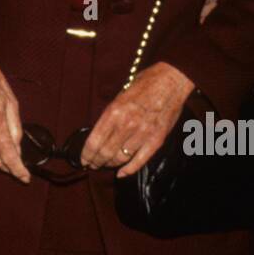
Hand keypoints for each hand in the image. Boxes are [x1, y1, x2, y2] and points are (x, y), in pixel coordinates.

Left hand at [81, 62, 194, 177]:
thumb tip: (98, 135)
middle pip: (105, 152)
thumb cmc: (143, 85)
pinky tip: (121, 173)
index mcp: (114, 112)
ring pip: (120, 158)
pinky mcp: (156, 139)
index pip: (94, 141)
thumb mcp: (119, 96)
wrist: (170, 81)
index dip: (86, 154)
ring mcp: (142, 133)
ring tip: (106, 165)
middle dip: (96, 162)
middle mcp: (127, 124)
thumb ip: (110, 116)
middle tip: (93, 165)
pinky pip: (140, 160)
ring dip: (111, 164)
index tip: (83, 160)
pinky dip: (129, 170)